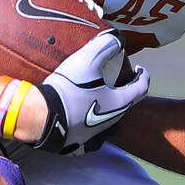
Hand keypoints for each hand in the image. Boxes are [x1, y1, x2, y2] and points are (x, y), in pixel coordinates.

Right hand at [34, 30, 149, 153]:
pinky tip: (77, 118)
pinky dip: (86, 124)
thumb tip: (118, 39)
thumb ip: (106, 45)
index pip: (141, 88)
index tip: (138, 68)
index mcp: (120, 103)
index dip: (142, 75)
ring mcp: (96, 137)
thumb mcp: (88, 60)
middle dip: (121, 92)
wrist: (43, 118)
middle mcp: (113, 123)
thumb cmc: (70, 89)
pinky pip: (87, 134)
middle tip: (112, 81)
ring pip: (106, 122)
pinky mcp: (79, 145)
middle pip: (123, 106)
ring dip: (104, 109)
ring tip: (94, 98)